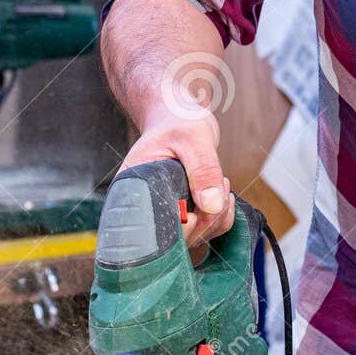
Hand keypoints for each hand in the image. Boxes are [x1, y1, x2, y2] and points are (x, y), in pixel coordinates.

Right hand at [118, 108, 232, 246]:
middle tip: (218, 183)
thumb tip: (213, 206)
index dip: (180, 226)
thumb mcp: (192, 137)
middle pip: (176, 239)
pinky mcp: (184, 213)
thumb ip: (203, 169)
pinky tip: (221, 191)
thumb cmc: (177, 120)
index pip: (151, 229)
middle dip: (206, 219)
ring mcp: (166, 212)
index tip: (200, 204)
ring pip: (195, 237)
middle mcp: (145, 206)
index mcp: (134, 189)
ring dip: (217, 216)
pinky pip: (207, 230)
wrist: (178, 115)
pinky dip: (221, 217)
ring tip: (220, 182)